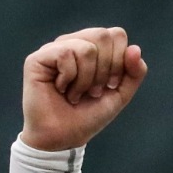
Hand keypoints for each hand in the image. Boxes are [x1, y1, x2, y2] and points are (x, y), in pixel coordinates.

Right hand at [18, 26, 147, 150]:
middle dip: (105, 69)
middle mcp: (73, 43)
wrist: (63, 138)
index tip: (109, 85)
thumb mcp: (119, 94)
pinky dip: (69, 78)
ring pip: (86, 48)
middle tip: (93, 91)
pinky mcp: (37, 58)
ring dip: (86, 79)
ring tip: (76, 94)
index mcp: (92, 47)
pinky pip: (65, 54)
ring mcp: (54, 49)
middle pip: (102, 35)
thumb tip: (135, 48)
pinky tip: (61, 89)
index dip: (119, 60)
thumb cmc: (87, 116)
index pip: (116, 34)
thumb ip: (134, 72)